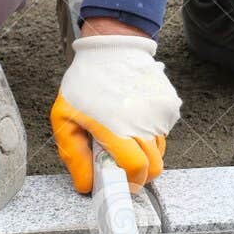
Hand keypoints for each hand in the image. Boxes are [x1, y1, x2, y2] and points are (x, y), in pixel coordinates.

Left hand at [51, 32, 180, 192]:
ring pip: (160, 153)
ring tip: (124, 136)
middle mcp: (143, 122)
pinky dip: (150, 135)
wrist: (112, 47)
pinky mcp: (170, 107)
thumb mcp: (64, 118)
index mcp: (115, 127)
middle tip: (120, 164)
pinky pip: (163, 134)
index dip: (128, 182)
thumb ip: (74, 155)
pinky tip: (133, 120)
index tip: (118, 182)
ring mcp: (160, 114)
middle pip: (154, 168)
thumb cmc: (85, 82)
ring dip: (144, 155)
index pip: (136, 169)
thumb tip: (87, 186)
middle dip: (139, 174)